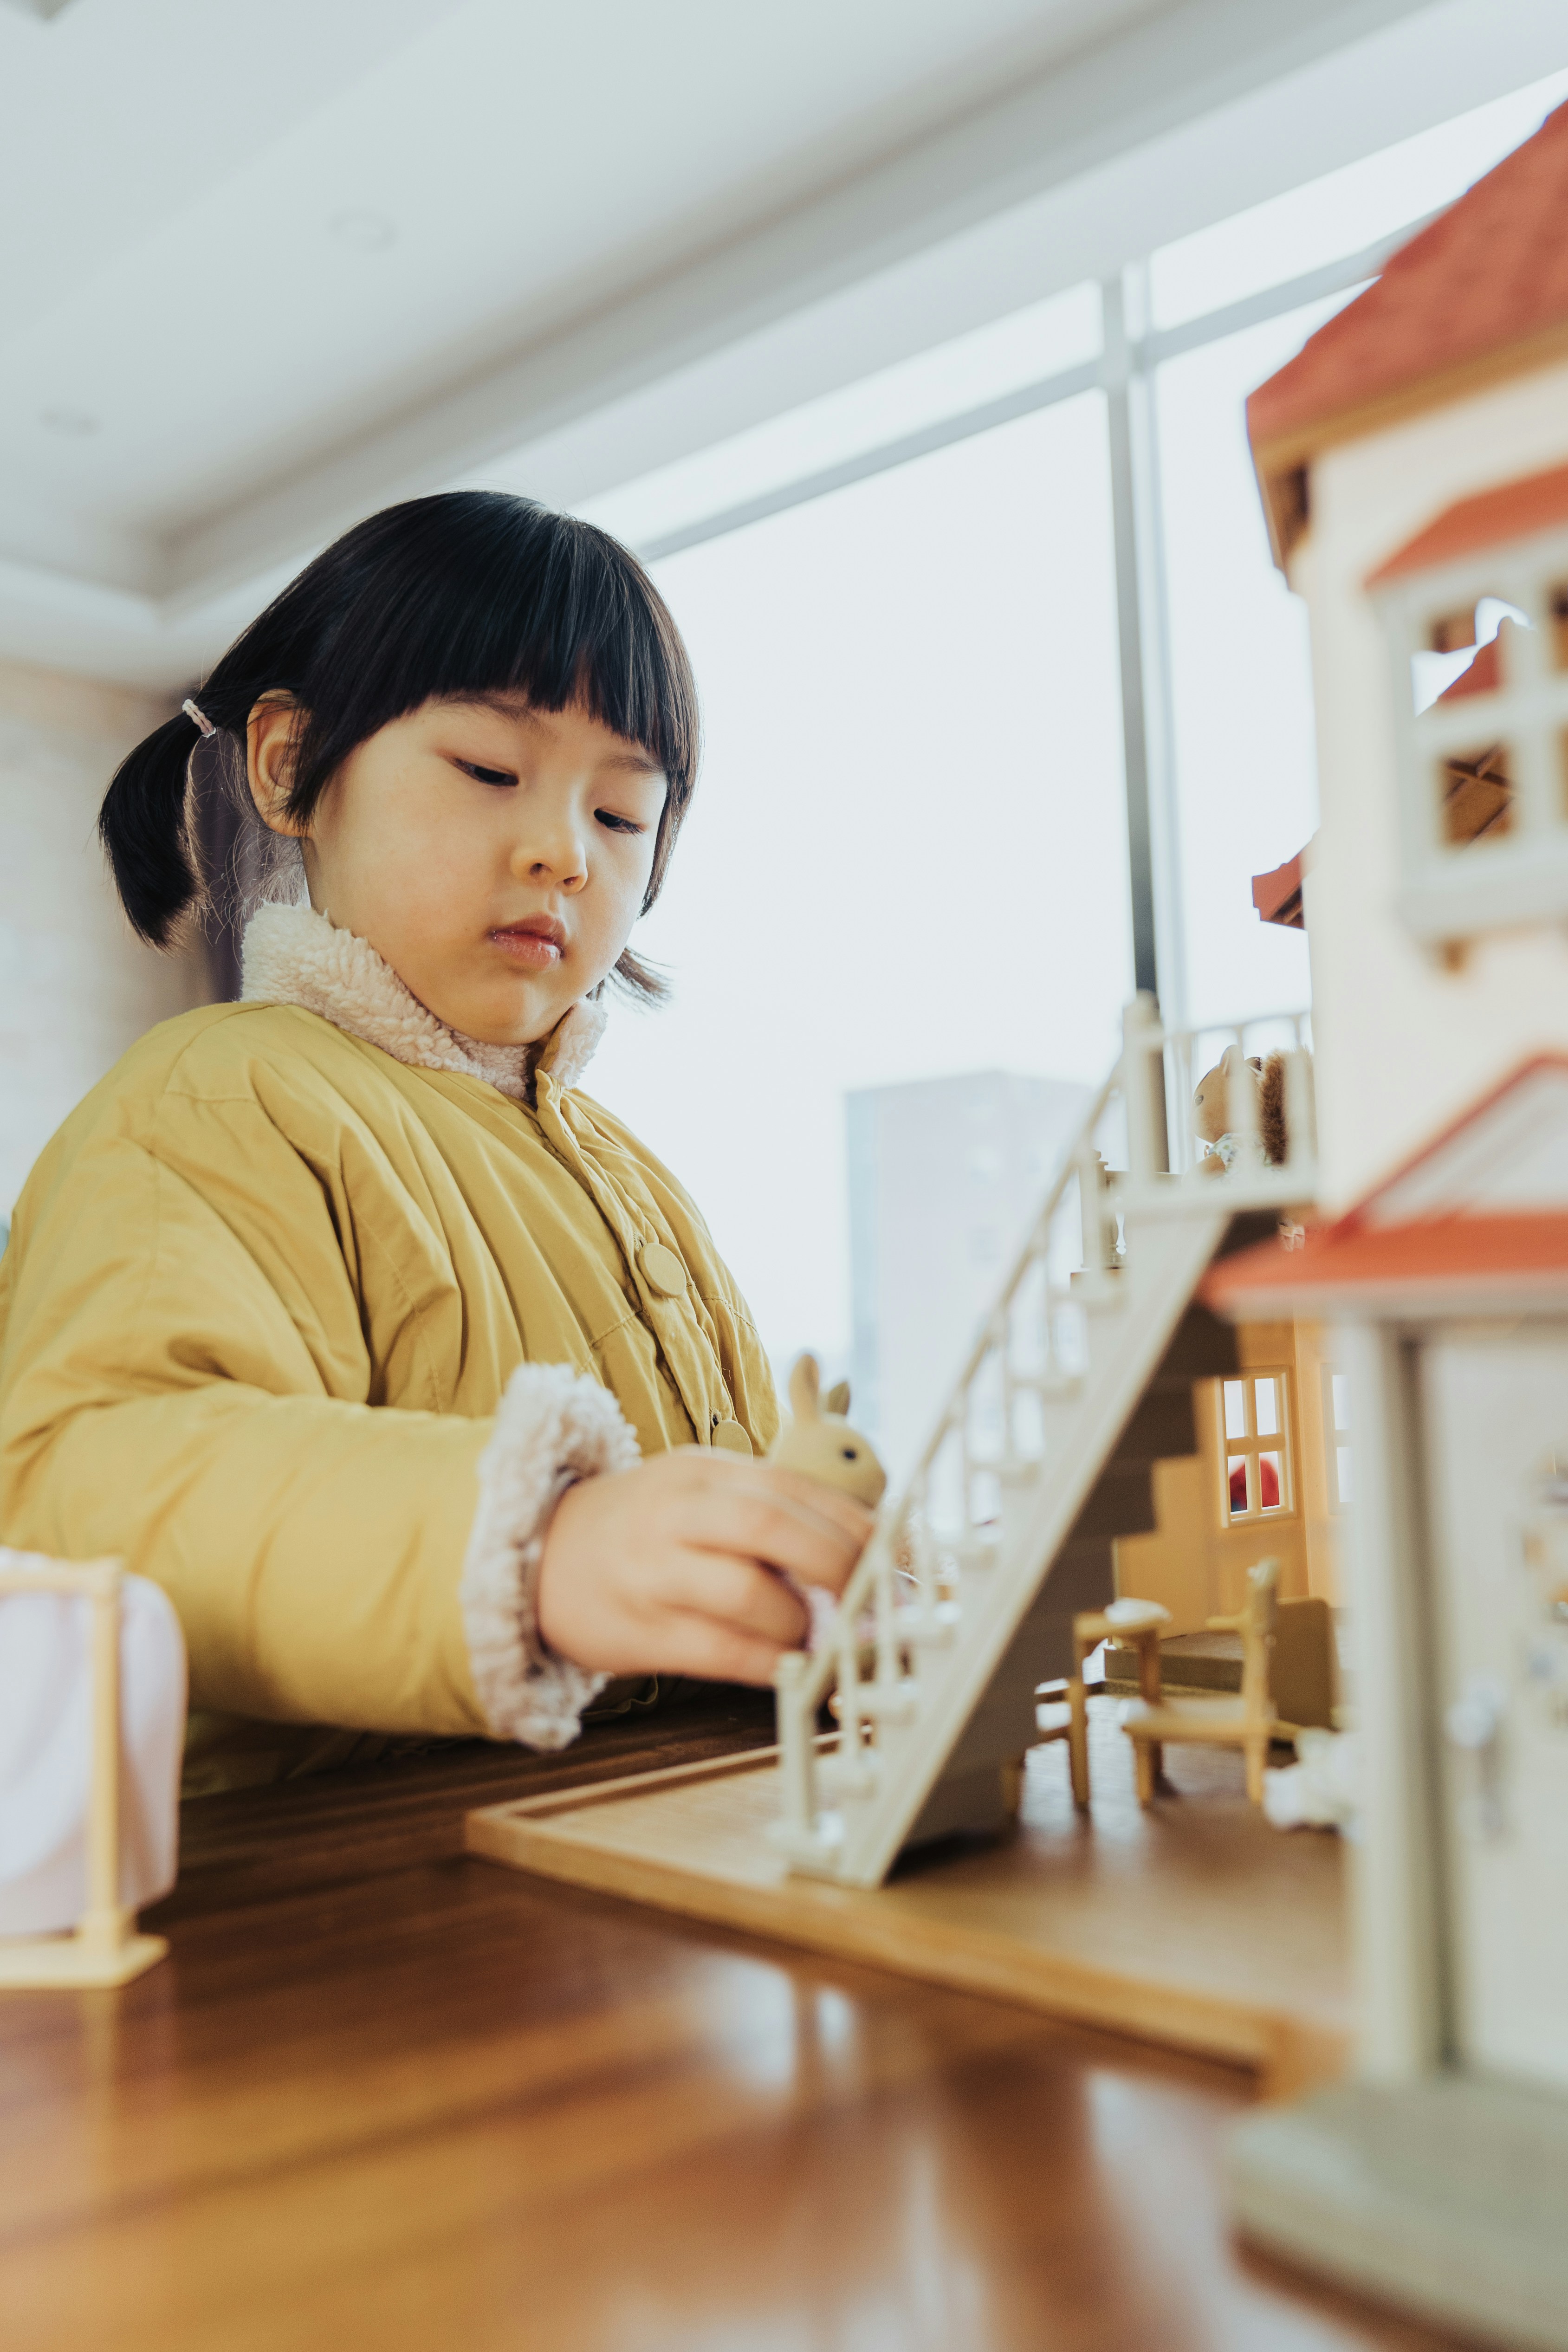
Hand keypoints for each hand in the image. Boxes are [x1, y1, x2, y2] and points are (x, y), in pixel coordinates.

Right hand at [535, 1447, 874, 1684]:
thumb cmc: (644, 1530)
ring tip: (813, 1635)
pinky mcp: (638, 1630)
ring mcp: (654, 1570)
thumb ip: (772, 1514)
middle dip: (837, 1565)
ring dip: (799, 1621)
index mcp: (706, 1472)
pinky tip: (788, 1667)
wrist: (537, 1554)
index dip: (857, 1525)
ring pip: (745, 1591)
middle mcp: (679, 1512)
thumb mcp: (701, 1496)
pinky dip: (766, 1663)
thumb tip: (866, 1553)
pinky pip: (717, 1651)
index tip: (896, 1558)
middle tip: (868, 1598)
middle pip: (772, 1526)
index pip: (796, 1488)